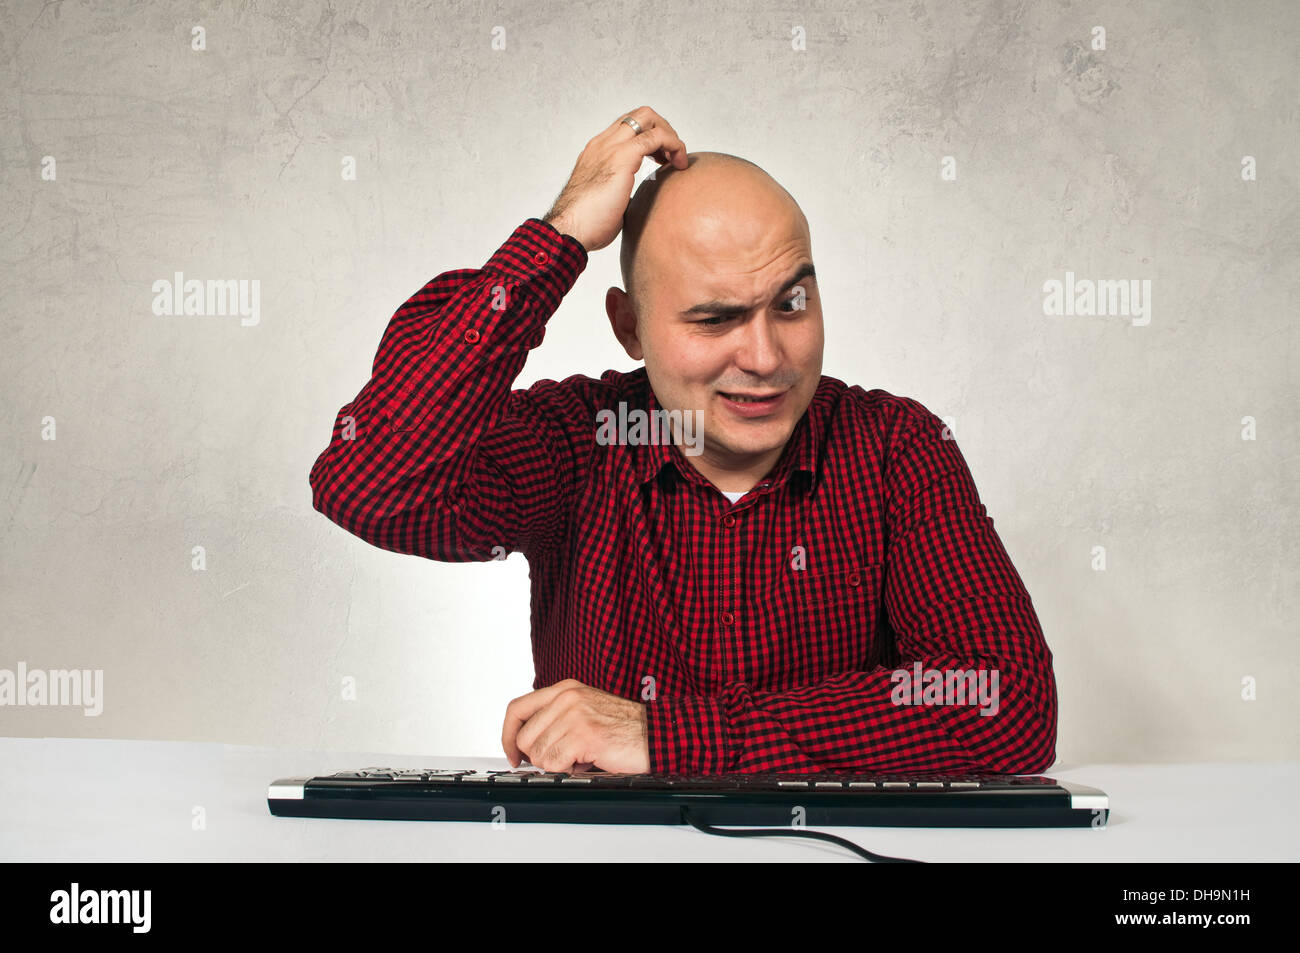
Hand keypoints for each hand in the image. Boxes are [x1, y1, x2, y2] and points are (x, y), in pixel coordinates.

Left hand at [501, 678, 649, 773]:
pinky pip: (554, 762)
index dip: (507, 735)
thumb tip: (526, 745)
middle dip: (537, 757)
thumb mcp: (584, 711)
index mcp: (564, 689)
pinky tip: (586, 761)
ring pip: (538, 753)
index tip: (513, 753)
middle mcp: (566, 697)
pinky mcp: (583, 734)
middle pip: (523, 736)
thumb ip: (556, 718)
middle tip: (560, 760)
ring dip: (557, 764)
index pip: (517, 708)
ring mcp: (574, 714)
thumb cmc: (624, 728)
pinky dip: (567, 770)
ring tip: (580, 757)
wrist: (656, 734)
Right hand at [542, 106, 687, 251]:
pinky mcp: (623, 157)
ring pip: (648, 118)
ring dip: (670, 136)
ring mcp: (612, 147)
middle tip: (671, 156)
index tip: (660, 159)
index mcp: (596, 151)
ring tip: (677, 161)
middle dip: (662, 129)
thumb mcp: (605, 200)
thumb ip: (619, 191)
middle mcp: (603, 143)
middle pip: (639, 115)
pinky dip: (673, 146)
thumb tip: (633, 201)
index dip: (648, 136)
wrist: (569, 229)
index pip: (626, 127)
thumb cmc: (585, 224)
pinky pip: (656, 137)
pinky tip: (678, 165)